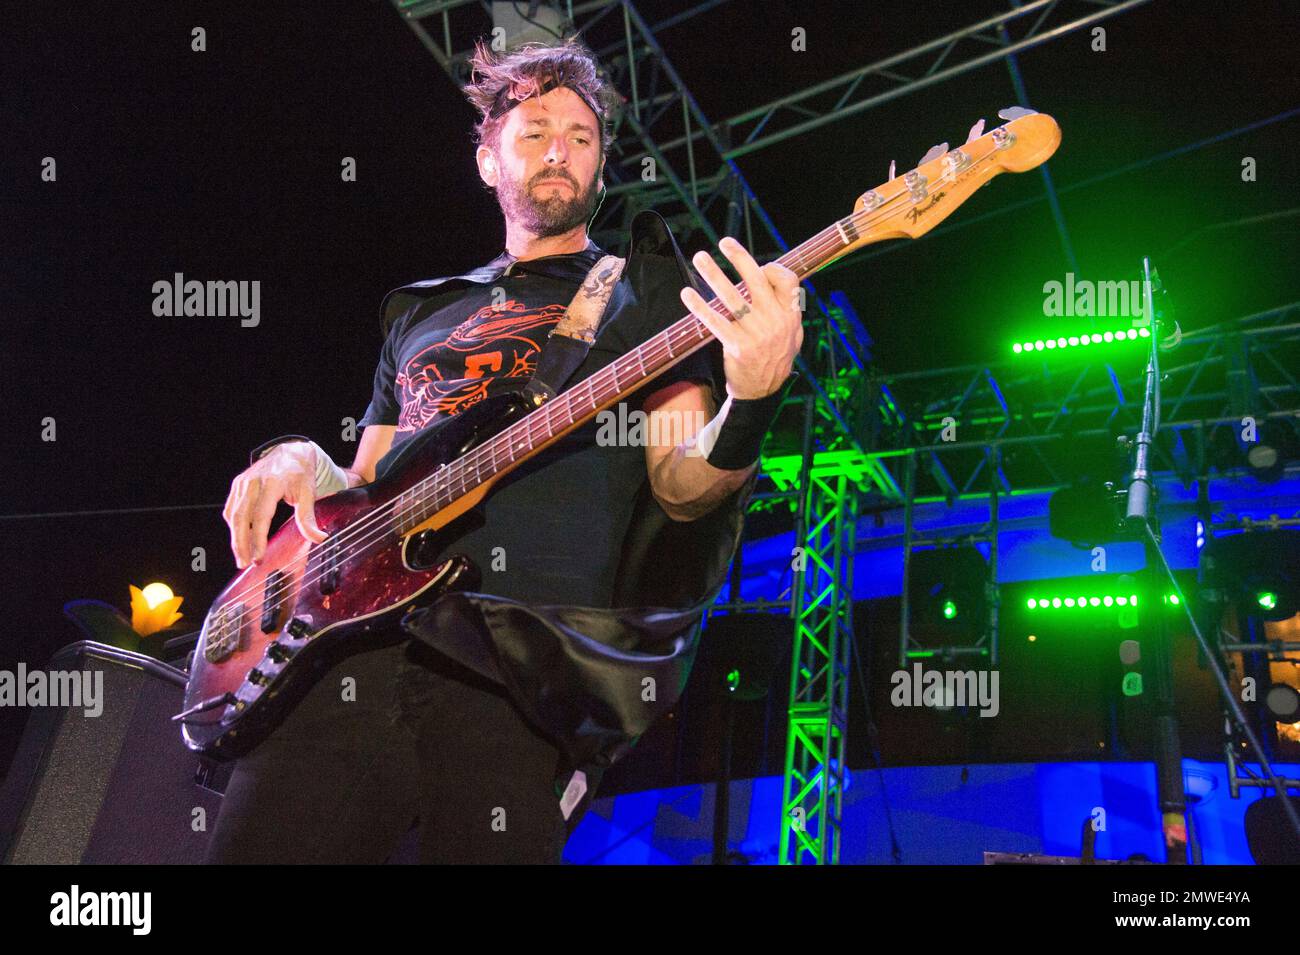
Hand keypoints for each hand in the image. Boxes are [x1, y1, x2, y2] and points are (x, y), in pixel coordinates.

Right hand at [223, 442, 328, 568]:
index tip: (258, 558)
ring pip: (233, 515)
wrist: (290, 452)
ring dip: (235, 538)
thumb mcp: (309, 493)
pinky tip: (240, 540)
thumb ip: (308, 517)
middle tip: (244, 563)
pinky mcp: (238, 484)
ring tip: (242, 557)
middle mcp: (253, 482)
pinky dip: (234, 526)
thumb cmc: (301, 473)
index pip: (261, 516)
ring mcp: (243, 482)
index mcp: (272, 483)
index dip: (257, 539)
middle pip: (241, 518)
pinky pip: (231, 509)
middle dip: (241, 543)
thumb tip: (319, 539)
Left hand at [679, 236, 802, 399]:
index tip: (759, 267)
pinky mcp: (737, 347)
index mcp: (790, 315)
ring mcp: (756, 334)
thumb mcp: (793, 333)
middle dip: (739, 257)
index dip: (772, 268)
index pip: (786, 280)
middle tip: (723, 242)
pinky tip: (688, 294)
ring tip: (700, 257)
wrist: (764, 392)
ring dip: (714, 274)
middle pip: (757, 281)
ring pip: (732, 297)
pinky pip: (715, 321)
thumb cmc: (775, 358)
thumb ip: (786, 307)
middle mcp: (775, 321)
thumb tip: (773, 276)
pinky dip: (700, 306)